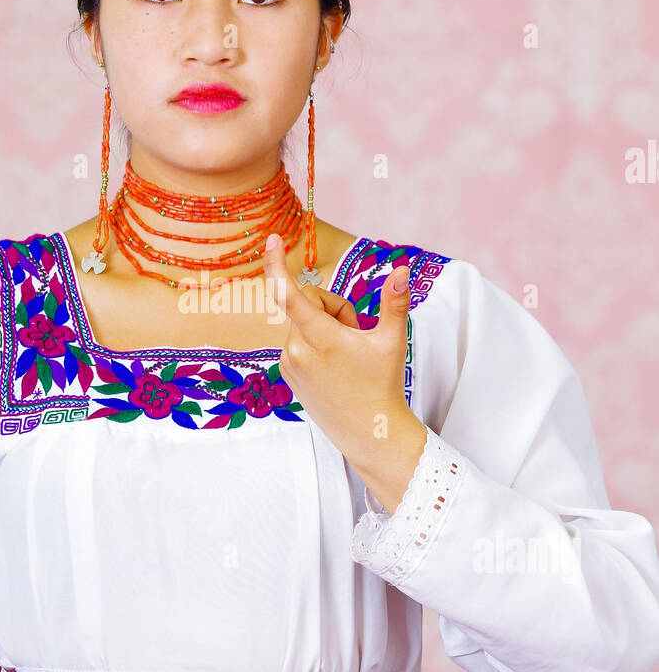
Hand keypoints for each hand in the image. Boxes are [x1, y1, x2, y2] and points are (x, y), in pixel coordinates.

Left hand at [262, 233, 427, 510]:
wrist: (368, 432)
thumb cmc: (383, 385)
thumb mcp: (392, 342)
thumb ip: (394, 302)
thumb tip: (401, 269)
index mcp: (322, 339)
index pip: (291, 294)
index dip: (278, 264)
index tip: (271, 239)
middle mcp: (298, 350)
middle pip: (308, 302)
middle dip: (331, 308)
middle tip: (356, 334)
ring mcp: (289, 363)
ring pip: (302, 322)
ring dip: (323, 328)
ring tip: (345, 355)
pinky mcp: (286, 373)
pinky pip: (296, 340)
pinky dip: (313, 343)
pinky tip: (333, 366)